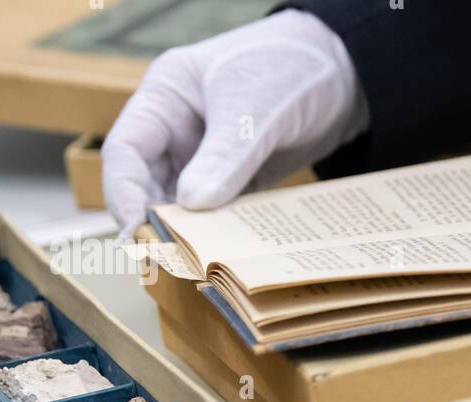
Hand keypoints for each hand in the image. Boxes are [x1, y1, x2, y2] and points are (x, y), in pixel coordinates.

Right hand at [102, 9, 367, 236]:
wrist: (346, 74)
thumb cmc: (291, 67)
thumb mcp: (253, 108)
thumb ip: (224, 157)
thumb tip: (191, 206)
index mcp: (165, 98)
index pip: (126, 150)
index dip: (124, 192)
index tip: (134, 229)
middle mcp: (178, 130)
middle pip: (147, 183)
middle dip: (152, 220)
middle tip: (164, 259)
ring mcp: (206, 157)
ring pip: (182, 204)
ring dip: (185, 232)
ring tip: (191, 264)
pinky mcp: (237, 179)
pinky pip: (219, 211)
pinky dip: (219, 232)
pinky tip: (224, 256)